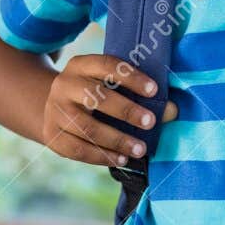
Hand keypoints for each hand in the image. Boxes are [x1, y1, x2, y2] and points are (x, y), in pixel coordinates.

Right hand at [41, 54, 177, 166]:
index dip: (131, 77)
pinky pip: (78, 149)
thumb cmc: (95, 95)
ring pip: (87, 127)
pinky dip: (102, 156)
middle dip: (126, 110)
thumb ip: (139, 94)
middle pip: (95, 96)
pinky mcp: (52, 135)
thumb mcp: (110, 86)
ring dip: (117, 139)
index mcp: (80, 65)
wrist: (56, 109)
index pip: (107, 65)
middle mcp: (64, 85)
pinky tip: (121, 159)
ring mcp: (55, 111)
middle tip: (150, 122)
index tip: (154, 91)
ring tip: (140, 148)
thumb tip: (172, 110)